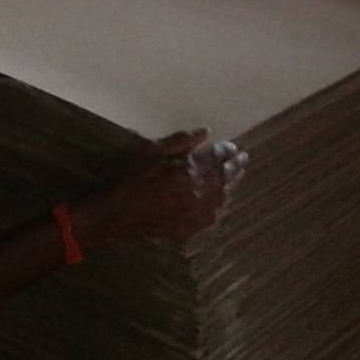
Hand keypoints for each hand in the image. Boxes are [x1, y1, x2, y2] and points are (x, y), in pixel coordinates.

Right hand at [75, 130, 245, 245]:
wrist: (116, 214)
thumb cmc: (132, 178)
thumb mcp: (152, 151)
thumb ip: (181, 141)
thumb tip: (206, 131)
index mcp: (189, 171)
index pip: (217, 158)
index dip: (226, 150)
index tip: (232, 146)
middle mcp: (198, 193)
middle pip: (224, 178)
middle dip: (235, 166)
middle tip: (243, 158)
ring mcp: (195, 214)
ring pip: (222, 197)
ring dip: (232, 185)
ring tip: (238, 175)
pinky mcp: (190, 228)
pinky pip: (214, 216)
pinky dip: (222, 204)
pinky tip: (224, 199)